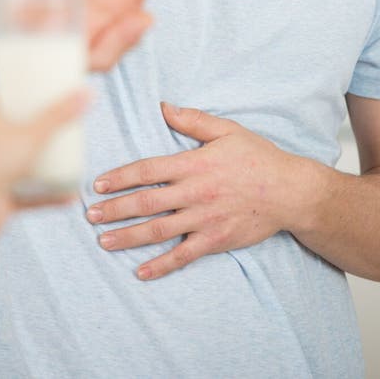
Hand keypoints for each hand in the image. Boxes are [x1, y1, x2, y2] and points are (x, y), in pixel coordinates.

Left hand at [0, 89, 91, 242]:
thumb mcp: (29, 134)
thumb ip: (59, 116)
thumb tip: (87, 94)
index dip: (17, 90)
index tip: (40, 85)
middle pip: (14, 130)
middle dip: (37, 127)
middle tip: (61, 117)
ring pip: (23, 164)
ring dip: (46, 162)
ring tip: (70, 152)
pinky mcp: (2, 199)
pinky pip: (31, 195)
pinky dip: (51, 195)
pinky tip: (72, 194)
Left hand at [86, 103, 316, 280]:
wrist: (290, 191)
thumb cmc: (258, 157)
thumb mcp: (227, 130)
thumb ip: (193, 119)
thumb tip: (164, 107)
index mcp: (194, 163)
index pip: (148, 170)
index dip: (121, 177)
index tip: (99, 185)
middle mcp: (195, 192)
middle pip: (147, 202)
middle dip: (115, 209)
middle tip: (90, 215)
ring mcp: (205, 219)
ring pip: (159, 230)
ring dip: (129, 236)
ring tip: (104, 242)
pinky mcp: (216, 240)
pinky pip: (184, 255)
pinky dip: (162, 265)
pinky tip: (141, 272)